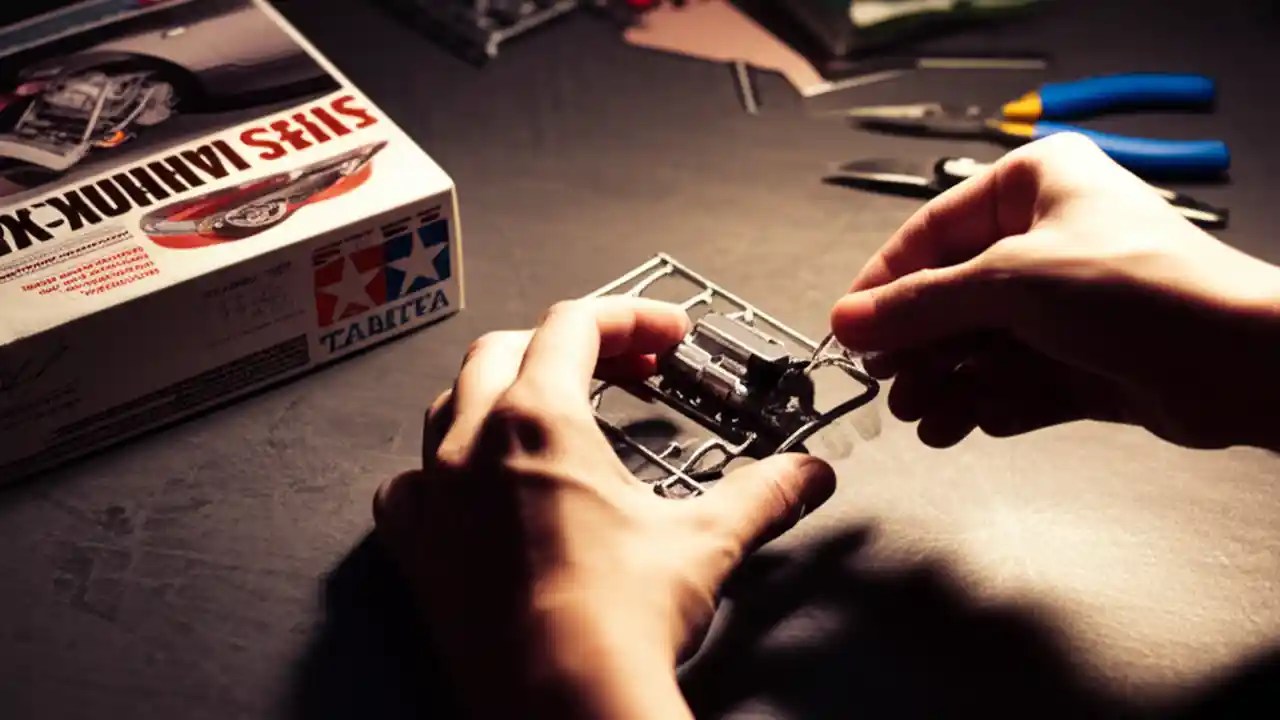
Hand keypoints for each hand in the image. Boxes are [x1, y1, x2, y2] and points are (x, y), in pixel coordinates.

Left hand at [374, 297, 835, 718]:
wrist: (560, 710)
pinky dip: (441, 469)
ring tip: (552, 412)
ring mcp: (435, 498)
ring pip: (451, 405)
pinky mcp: (419, 553)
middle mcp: (472, 446)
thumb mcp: (703, 543)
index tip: (667, 336)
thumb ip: (760, 494)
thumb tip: (805, 475)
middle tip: (626, 370)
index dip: (630, 316)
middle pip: (508, 350)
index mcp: (537, 421)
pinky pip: (408, 486)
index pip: (575, 324)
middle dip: (570, 346)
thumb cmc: (617, 625)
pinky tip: (472, 486)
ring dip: (502, 392)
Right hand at [830, 133, 1279, 450]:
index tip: (849, 325)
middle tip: (887, 384)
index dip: (885, 282)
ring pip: (982, 346)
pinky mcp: (1085, 359)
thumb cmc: (1143, 289)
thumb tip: (848, 320)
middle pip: (954, 297)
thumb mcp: (1008, 283)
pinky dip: (989, 403)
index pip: (933, 231)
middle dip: (920, 347)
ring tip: (923, 418)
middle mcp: (1049, 238)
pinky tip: (966, 425)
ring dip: (948, 384)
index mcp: (1034, 186)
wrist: (1241, 362)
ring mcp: (1068, 302)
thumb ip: (920, 306)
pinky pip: (1016, 380)